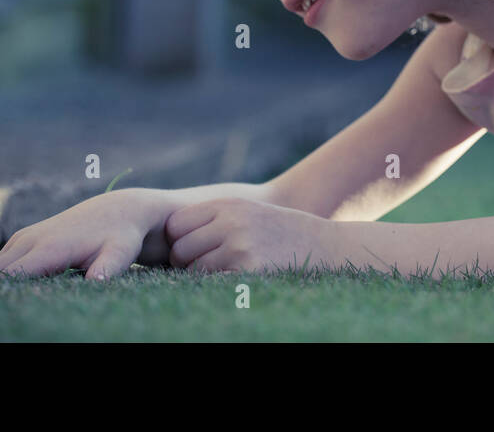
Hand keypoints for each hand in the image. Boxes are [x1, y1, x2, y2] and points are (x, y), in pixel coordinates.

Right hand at [0, 189, 164, 284]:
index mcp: (49, 248)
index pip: (11, 276)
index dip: (1, 296)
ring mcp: (24, 238)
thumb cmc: (120, 236)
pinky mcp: (24, 239)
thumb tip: (95, 282)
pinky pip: (0, 262)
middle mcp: (30, 240)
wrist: (118, 210)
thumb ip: (108, 268)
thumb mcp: (121, 253)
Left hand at [166, 198, 336, 273]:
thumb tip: (168, 238)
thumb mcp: (246, 213)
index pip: (175, 225)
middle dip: (187, 263)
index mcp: (227, 204)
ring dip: (205, 278)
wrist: (325, 245)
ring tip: (229, 272)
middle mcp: (231, 222)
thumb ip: (212, 220)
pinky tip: (240, 280)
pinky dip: (221, 287)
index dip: (179, 241)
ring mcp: (240, 247)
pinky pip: (215, 285)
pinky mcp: (250, 271)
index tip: (193, 248)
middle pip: (180, 251)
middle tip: (208, 266)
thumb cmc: (279, 233)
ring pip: (195, 272)